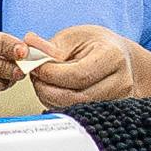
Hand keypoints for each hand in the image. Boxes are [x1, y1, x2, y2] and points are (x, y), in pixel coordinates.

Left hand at [18, 23, 150, 105]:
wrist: (120, 58)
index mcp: (113, 57)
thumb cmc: (98, 45)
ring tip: (45, 82)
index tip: (35, 66)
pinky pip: (77, 114)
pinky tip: (56, 91)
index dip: (50, 74)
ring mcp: (117, 101)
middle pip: (75, 97)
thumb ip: (52, 46)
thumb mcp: (74, 36)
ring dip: (50, 98)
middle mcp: (120, 82)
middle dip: (47, 88)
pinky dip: (59, 104)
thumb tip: (29, 49)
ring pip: (73, 109)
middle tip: (36, 76)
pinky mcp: (109, 114)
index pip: (77, 75)